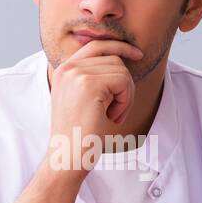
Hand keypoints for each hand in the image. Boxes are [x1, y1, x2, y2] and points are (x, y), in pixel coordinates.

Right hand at [47, 39, 144, 171]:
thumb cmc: (81, 135)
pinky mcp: (88, 84)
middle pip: (113, 59)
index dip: (119, 46)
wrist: (68, 157)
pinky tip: (113, 117)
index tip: (138, 54)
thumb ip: (95, 78)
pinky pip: (123, 81)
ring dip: (125, 95)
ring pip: (121, 70)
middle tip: (117, 111)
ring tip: (112, 116)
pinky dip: (125, 101)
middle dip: (124, 85)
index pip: (96, 45)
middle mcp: (67, 68)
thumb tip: (121, 57)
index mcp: (63, 70)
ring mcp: (76, 74)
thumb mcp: (84, 100)